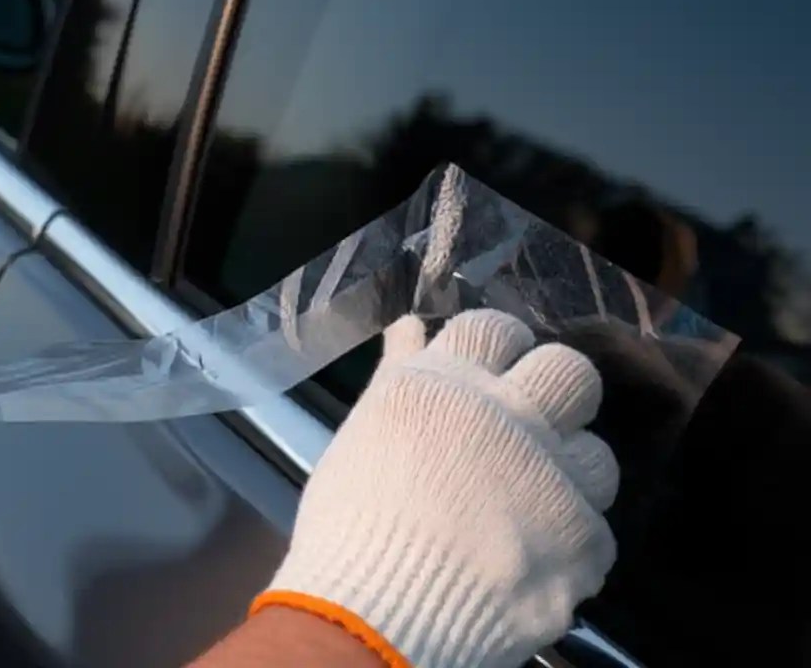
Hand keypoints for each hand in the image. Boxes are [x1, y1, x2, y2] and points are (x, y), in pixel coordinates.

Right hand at [256, 310, 618, 667]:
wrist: (375, 616)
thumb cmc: (349, 527)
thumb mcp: (365, 436)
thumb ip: (400, 378)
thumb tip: (412, 330)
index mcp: (446, 387)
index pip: (494, 330)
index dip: (497, 348)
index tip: (492, 368)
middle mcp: (509, 418)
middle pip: (569, 373)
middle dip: (555, 395)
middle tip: (529, 427)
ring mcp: (553, 478)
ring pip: (598, 457)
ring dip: (568, 478)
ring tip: (531, 509)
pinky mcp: (583, 541)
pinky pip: (593, 537)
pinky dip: (565, 552)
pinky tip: (527, 567)